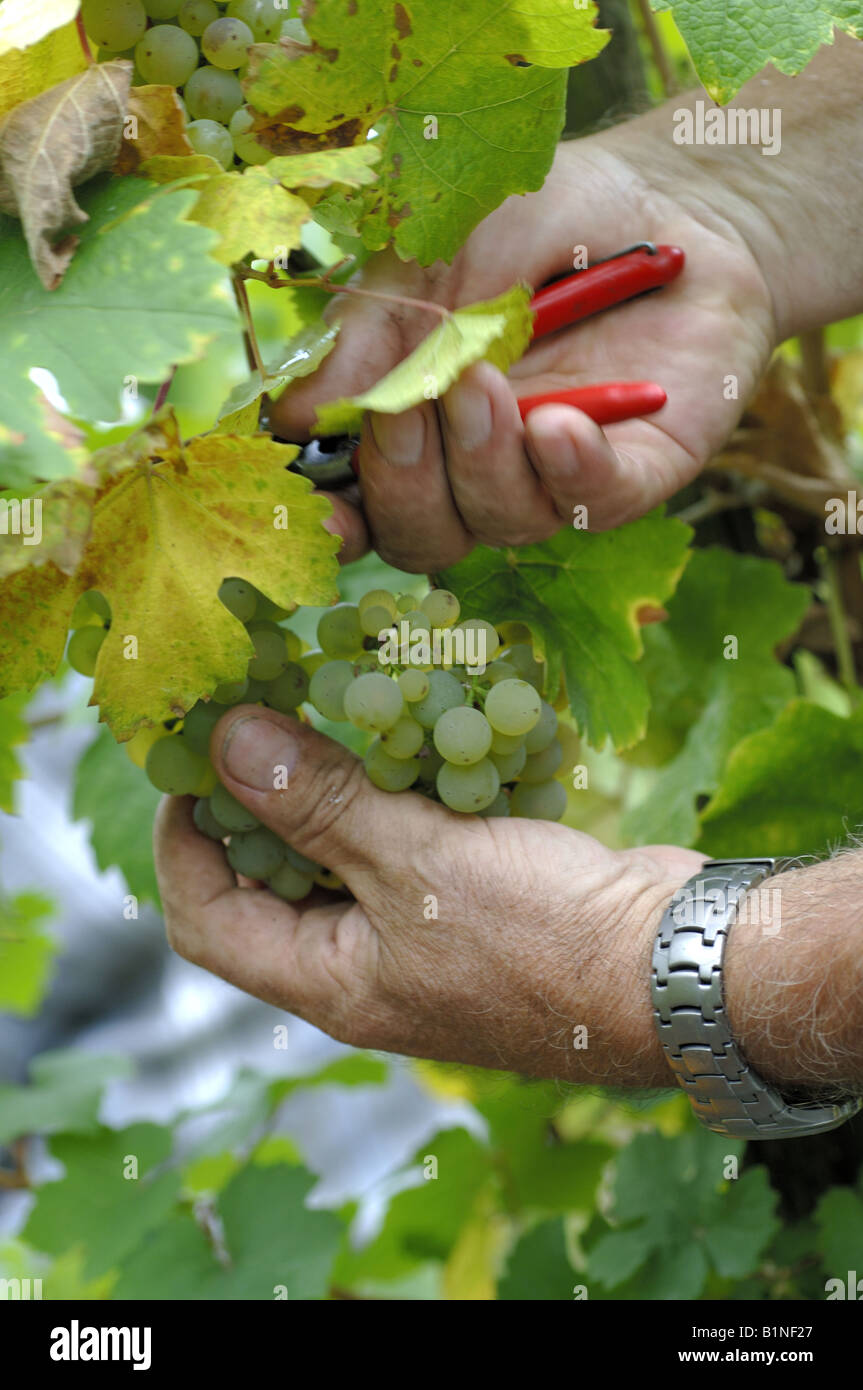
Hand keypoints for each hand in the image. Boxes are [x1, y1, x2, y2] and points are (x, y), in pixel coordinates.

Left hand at [155, 707, 701, 1083]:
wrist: (680, 964)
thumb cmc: (543, 938)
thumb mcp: (416, 864)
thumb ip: (318, 804)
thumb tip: (228, 743)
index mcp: (332, 982)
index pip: (208, 921)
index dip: (182, 842)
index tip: (190, 760)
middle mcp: (369, 966)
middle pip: (275, 880)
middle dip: (260, 797)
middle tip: (258, 709)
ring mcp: (428, 933)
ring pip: (351, 850)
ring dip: (338, 782)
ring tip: (330, 700)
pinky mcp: (481, 896)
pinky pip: (418, 837)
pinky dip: (408, 784)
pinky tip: (418, 726)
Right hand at [273, 133, 776, 572]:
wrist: (670, 195)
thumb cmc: (540, 222)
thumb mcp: (434, 255)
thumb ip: (369, 335)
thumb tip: (293, 419)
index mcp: (419, 424)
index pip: (364, 503)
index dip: (335, 520)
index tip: (319, 508)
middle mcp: (481, 467)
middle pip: (422, 534)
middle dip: (403, 482)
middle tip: (411, 406)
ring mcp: (557, 475)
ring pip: (499, 523)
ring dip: (480, 461)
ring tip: (487, 380)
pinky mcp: (637, 470)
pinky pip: (593, 504)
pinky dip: (569, 471)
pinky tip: (561, 424)